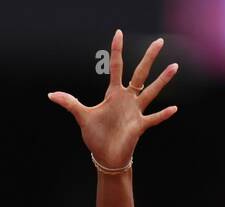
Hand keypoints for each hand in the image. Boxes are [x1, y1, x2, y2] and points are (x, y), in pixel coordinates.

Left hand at [47, 28, 178, 170]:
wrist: (106, 156)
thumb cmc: (96, 136)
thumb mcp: (82, 116)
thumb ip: (69, 103)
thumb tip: (50, 94)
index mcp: (113, 94)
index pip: (117, 67)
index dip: (117, 50)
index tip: (118, 33)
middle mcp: (127, 99)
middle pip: (140, 73)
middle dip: (149, 58)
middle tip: (160, 41)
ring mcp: (135, 111)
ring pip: (151, 92)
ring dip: (162, 81)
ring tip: (174, 66)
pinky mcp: (139, 126)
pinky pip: (153, 118)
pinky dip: (163, 114)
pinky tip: (174, 108)